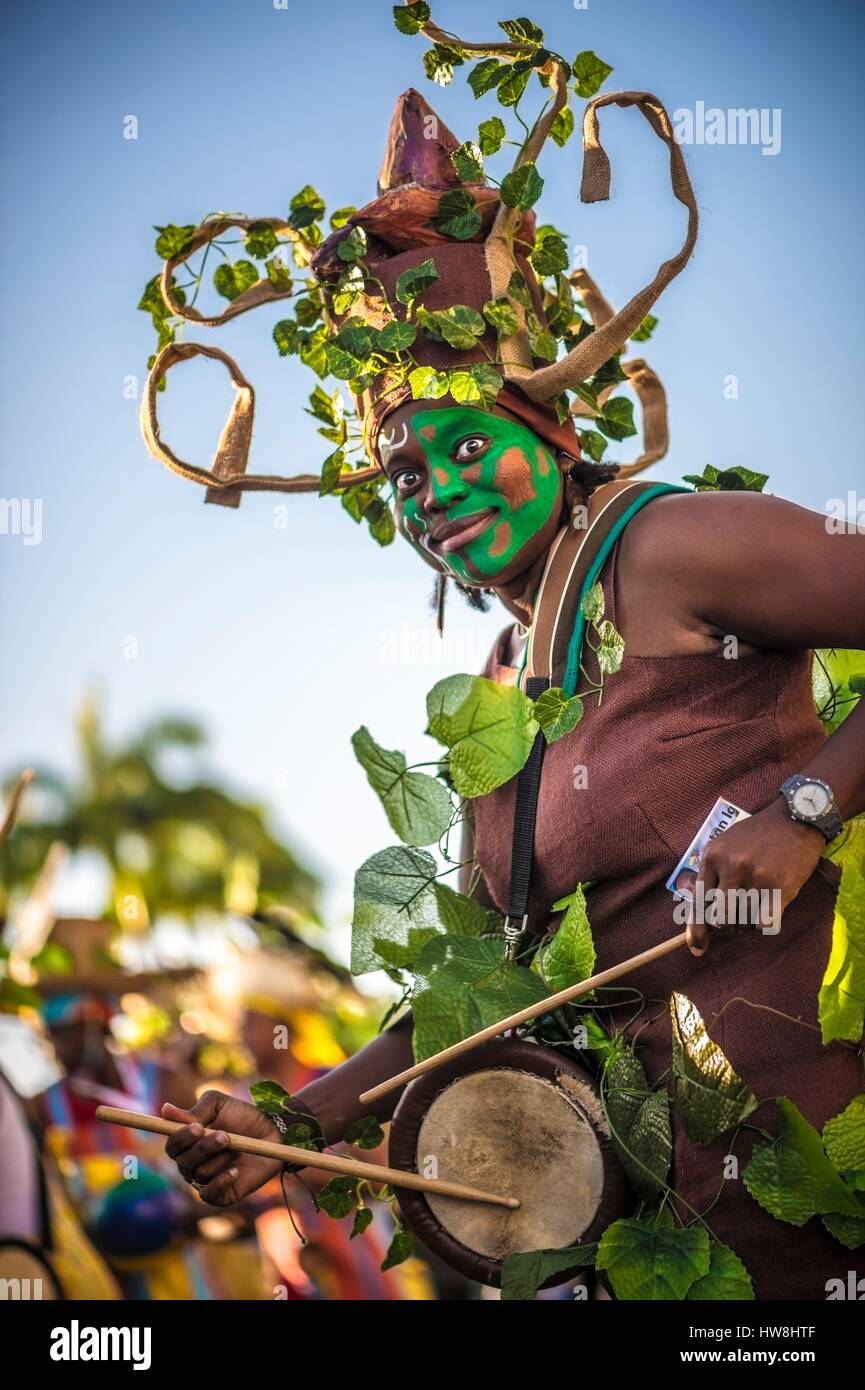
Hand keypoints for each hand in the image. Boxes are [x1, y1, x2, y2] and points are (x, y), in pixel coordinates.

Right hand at [162, 1091, 282, 1205]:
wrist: (274, 1132)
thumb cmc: (244, 1116)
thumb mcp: (220, 1105)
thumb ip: (195, 1110)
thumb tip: (165, 1110)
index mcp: (188, 1142)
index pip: (172, 1146)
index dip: (180, 1139)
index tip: (197, 1127)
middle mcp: (193, 1163)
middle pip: (183, 1162)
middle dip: (204, 1148)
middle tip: (225, 1135)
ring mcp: (206, 1180)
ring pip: (199, 1174)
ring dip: (219, 1158)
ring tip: (237, 1148)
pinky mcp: (221, 1195)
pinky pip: (208, 1195)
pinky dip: (220, 1181)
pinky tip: (235, 1170)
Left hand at [686, 797, 824, 955]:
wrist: (795, 819)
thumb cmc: (757, 834)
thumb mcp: (725, 844)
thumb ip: (712, 873)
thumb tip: (702, 913)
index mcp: (712, 856)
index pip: (699, 902)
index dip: (697, 929)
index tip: (697, 947)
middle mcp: (731, 867)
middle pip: (720, 918)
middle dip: (726, 927)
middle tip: (735, 924)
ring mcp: (756, 877)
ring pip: (743, 922)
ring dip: (747, 924)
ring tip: (755, 908)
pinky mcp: (780, 887)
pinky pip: (765, 925)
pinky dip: (765, 924)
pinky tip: (769, 909)